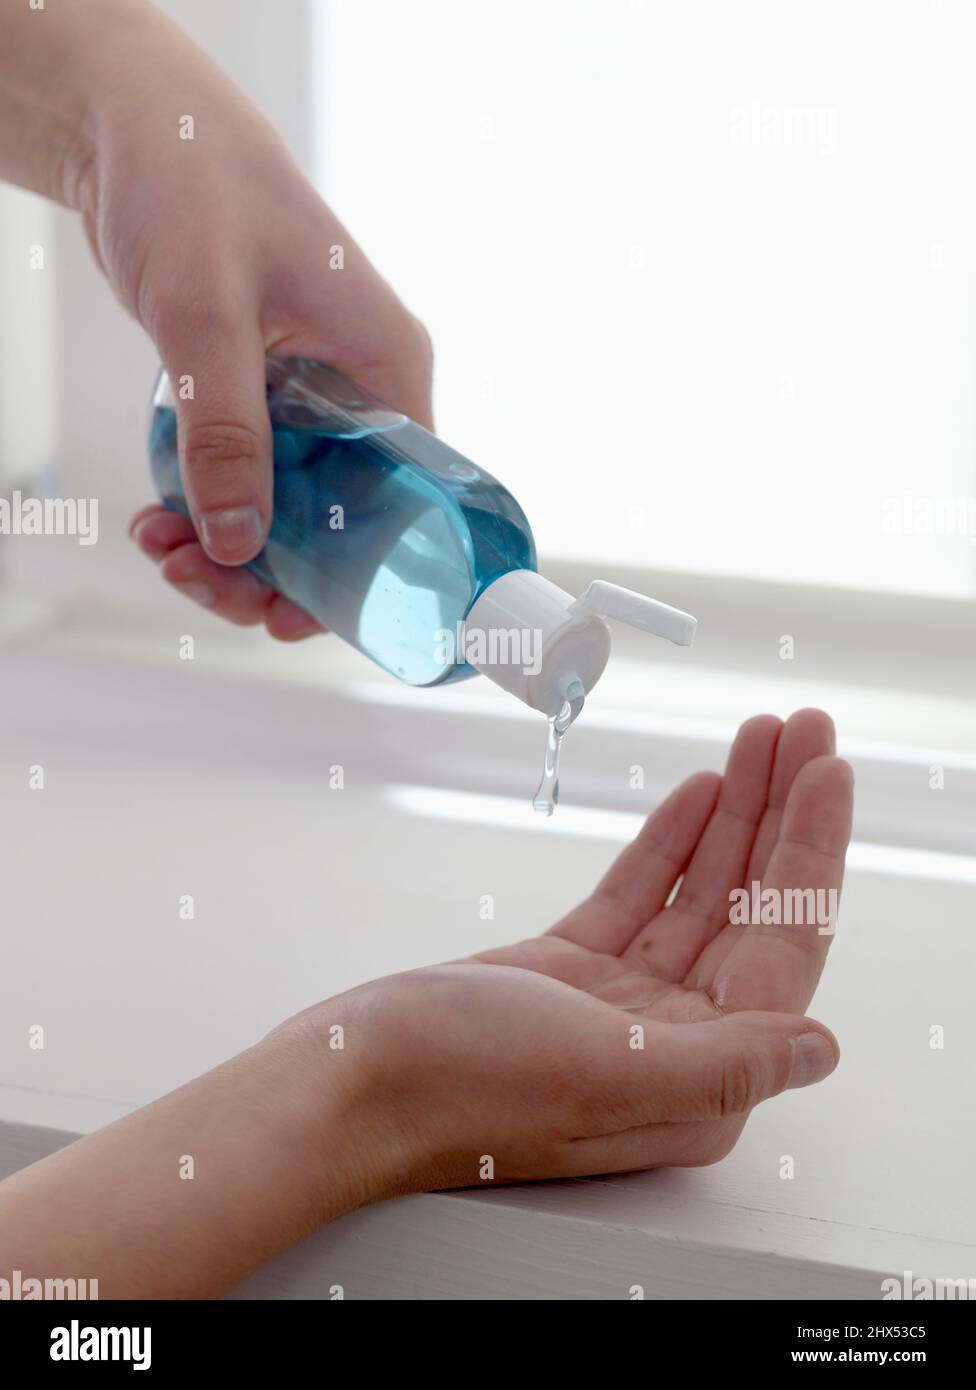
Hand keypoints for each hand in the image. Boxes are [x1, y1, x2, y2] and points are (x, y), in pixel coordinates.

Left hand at [71, 3, 431, 637]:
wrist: (139, 127)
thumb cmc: (196, 180)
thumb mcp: (210, 312)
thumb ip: (226, 429)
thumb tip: (238, 540)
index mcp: (389, 370)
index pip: (411, 505)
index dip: (364, 578)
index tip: (297, 618)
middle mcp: (362, 391)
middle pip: (344, 523)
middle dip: (273, 569)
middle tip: (206, 580)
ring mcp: (312, 398)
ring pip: (290, 509)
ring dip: (228, 545)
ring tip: (164, 546)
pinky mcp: (265, 397)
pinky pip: (249, 477)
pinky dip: (205, 508)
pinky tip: (159, 516)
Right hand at [292, 708, 852, 1184]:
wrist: (345, 1081)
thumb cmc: (457, 1088)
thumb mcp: (601, 1072)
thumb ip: (720, 1064)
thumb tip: (819, 1047)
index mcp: (695, 1080)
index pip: (782, 948)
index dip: (810, 853)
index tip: (828, 771)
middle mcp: (670, 1044)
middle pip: (750, 909)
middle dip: (783, 816)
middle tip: (803, 729)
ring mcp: (617, 1007)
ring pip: (697, 894)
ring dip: (734, 815)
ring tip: (758, 741)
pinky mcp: (568, 974)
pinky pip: (638, 897)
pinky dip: (669, 842)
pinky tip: (699, 794)